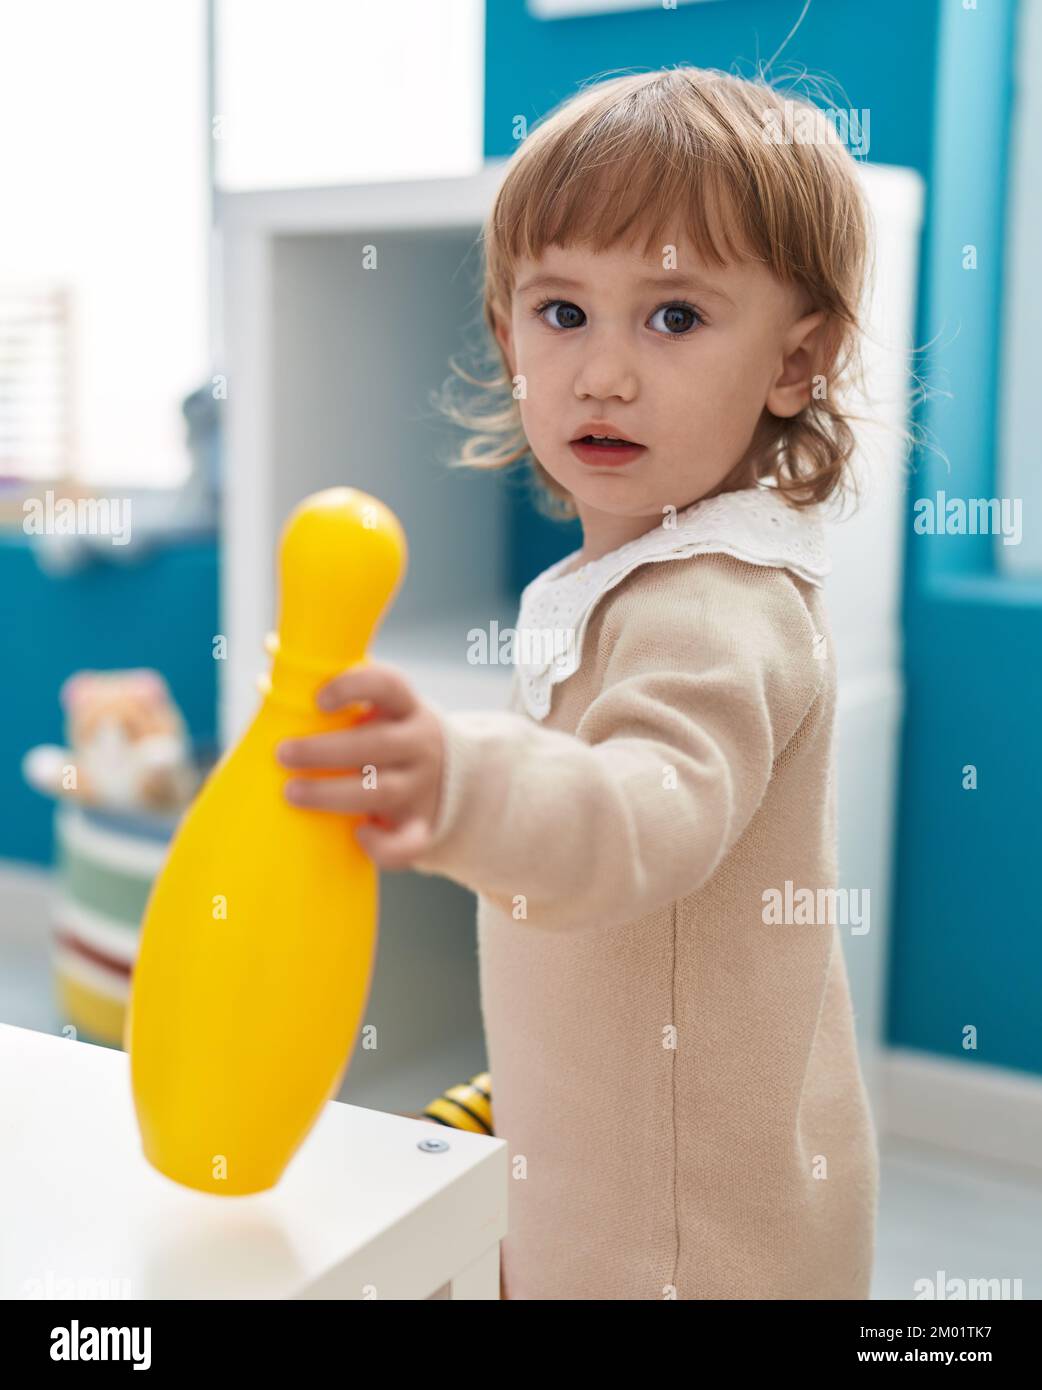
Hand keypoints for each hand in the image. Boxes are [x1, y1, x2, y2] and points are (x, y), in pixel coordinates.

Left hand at [275, 660, 444, 869]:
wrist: (451, 779)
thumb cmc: (388, 735)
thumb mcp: (379, 710)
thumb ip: (336, 694)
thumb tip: (269, 656)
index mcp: (408, 708)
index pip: (389, 686)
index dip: (354, 687)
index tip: (318, 699)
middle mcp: (421, 744)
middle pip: (376, 745)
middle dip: (323, 751)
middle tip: (281, 754)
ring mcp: (424, 787)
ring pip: (380, 792)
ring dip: (331, 794)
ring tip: (291, 793)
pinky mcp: (424, 825)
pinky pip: (409, 843)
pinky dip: (384, 846)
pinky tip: (358, 834)